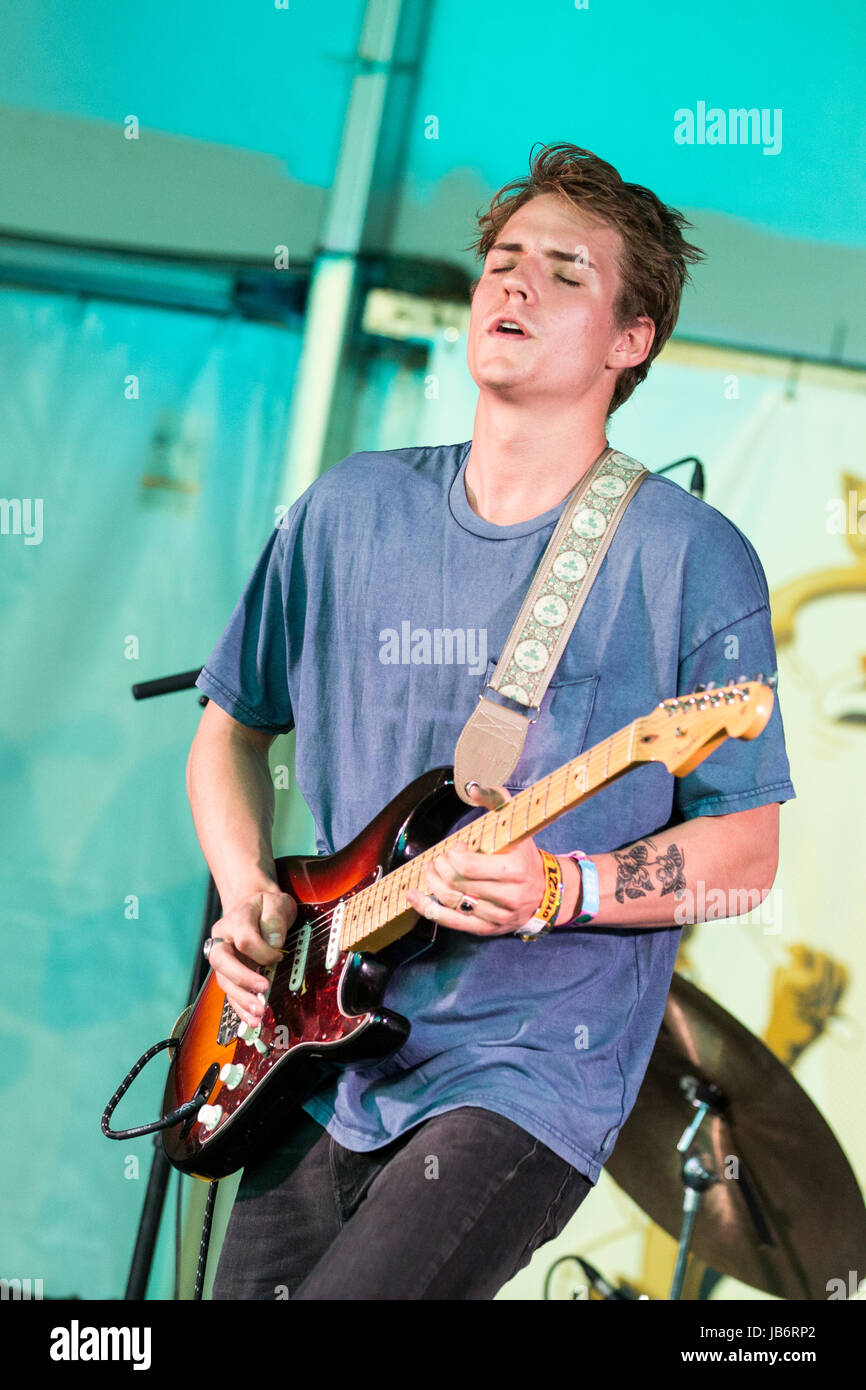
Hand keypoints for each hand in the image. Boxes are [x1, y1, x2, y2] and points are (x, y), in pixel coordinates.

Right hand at [206, 887, 296, 1027]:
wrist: (253, 906)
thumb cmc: (266, 907)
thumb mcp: (277, 902)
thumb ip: (275, 919)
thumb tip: (274, 942)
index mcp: (235, 919)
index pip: (244, 939)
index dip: (263, 951)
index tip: (279, 955)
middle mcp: (223, 939)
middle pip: (222, 961)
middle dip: (242, 979)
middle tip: (262, 990)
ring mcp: (223, 957)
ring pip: (224, 980)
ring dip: (241, 999)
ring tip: (259, 1013)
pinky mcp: (228, 972)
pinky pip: (229, 992)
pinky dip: (239, 1008)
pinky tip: (251, 1020)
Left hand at [404, 783, 546, 935]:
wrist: (547, 891)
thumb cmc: (524, 854)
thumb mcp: (516, 825)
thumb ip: (496, 800)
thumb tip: (471, 788)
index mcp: (514, 870)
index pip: (467, 867)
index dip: (453, 855)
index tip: (458, 847)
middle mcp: (508, 896)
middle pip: (456, 883)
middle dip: (440, 867)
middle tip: (439, 858)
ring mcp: (497, 916)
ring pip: (451, 902)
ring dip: (432, 883)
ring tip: (430, 870)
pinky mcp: (486, 929)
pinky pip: (450, 921)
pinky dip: (426, 908)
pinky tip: (413, 895)